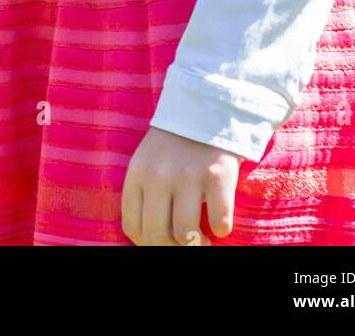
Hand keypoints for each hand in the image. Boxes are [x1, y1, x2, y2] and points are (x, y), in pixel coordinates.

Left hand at [121, 126, 240, 245]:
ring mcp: (188, 176)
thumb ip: (145, 194)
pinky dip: (222, 228)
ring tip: (204, 238)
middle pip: (156, 236)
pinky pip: (219, 223)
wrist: (207, 107)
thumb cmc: (175, 144)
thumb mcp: (147, 162)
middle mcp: (159, 176)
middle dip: (171, 248)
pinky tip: (221, 219)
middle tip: (186, 243)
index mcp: (137, 174)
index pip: (132, 227)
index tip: (163, 241)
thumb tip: (148, 239)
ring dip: (198, 244)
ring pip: (186, 235)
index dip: (147, 243)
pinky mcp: (218, 176)